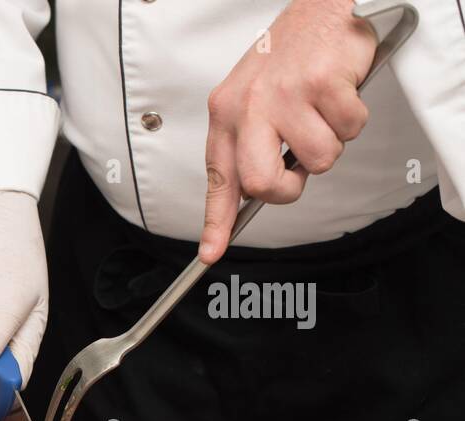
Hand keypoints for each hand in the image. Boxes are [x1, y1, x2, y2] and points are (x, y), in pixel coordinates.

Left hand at [200, 0, 376, 263]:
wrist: (318, 8)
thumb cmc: (287, 57)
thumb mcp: (250, 100)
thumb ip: (249, 144)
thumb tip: (253, 193)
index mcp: (226, 116)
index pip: (219, 179)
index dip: (215, 222)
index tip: (210, 253)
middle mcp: (250, 108)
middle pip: (263, 184)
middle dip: (288, 188)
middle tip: (298, 169)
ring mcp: (286, 97)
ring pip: (318, 160)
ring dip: (330, 141)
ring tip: (321, 110)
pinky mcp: (322, 85)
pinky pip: (349, 129)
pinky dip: (353, 115)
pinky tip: (339, 91)